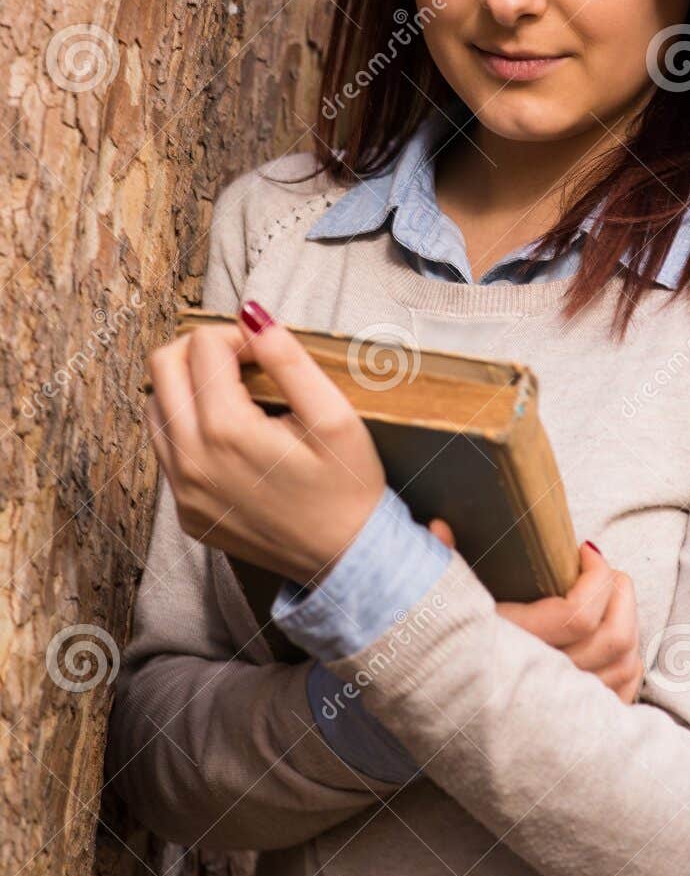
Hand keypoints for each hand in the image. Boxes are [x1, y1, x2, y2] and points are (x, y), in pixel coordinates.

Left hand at [146, 305, 386, 586]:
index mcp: (226, 432)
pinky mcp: (185, 511)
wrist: (345, 560)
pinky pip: (166, 449)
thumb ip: (289, 361)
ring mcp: (182, 490)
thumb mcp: (335, 416)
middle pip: (162, 367)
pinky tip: (230, 435)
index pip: (203, 345)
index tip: (267, 353)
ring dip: (189, 387)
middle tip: (245, 364)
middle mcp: (191, 461)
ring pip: (155, 406)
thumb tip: (252, 316)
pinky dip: (188, 426)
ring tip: (236, 396)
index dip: (239, 335)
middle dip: (202, 350)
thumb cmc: (348, 487)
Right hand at [430, 523, 642, 704]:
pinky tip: (613, 632)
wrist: (445, 708)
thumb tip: (439, 527)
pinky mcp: (583, 724)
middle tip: (604, 568)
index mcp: (515, 651)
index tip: (583, 551)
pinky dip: (629, 656)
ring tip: (609, 594)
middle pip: (613, 637)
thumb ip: (440, 566)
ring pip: (624, 661)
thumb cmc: (443, 654)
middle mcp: (544, 686)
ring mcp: (567, 710)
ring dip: (627, 619)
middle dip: (619, 591)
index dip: (596, 576)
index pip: (578, 616)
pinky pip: (625, 688)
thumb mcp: (440, 607)